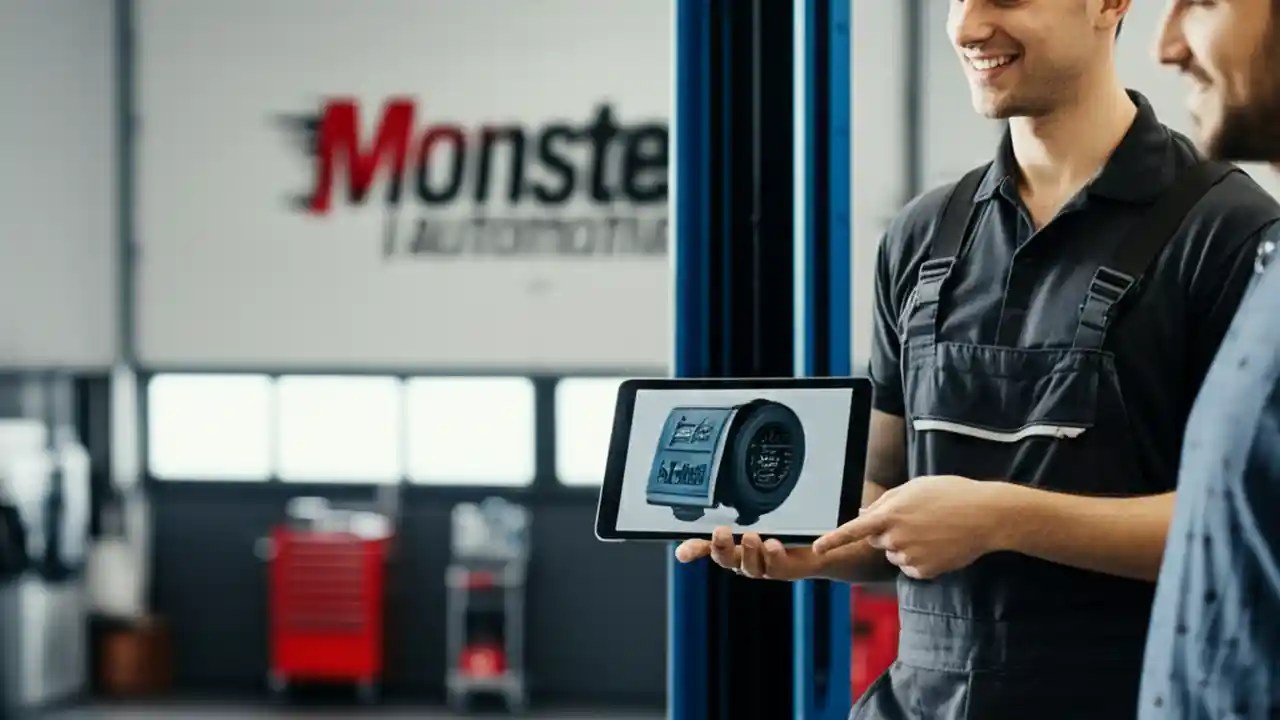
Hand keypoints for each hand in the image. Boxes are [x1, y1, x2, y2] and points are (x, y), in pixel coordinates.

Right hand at [674, 526, 825, 580]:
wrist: (821, 547)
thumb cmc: (787, 531)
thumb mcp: (763, 518)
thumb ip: (739, 511)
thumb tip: (718, 492)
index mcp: (736, 546)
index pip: (709, 549)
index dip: (695, 550)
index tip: (682, 552)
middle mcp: (747, 559)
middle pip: (726, 560)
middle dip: (721, 548)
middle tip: (721, 532)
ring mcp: (766, 567)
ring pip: (750, 567)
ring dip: (748, 552)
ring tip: (751, 537)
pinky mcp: (787, 570)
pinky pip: (777, 567)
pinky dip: (774, 556)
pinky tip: (773, 545)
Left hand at [811, 475, 1008, 579]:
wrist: (985, 516)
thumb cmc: (950, 494)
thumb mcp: (914, 487)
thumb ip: (885, 501)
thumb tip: (863, 513)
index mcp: (890, 514)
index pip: (853, 530)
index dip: (833, 540)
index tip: (817, 548)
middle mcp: (895, 537)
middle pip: (877, 540)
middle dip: (888, 531)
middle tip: (917, 520)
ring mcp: (909, 556)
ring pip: (895, 554)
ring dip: (906, 545)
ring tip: (933, 530)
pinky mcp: (924, 571)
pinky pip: (911, 568)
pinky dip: (920, 560)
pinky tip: (939, 546)